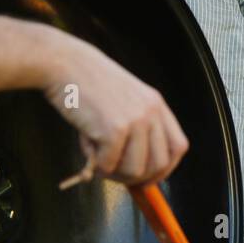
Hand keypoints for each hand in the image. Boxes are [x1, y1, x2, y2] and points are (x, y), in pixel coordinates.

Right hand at [41, 34, 189, 184]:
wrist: (66, 64)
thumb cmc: (89, 86)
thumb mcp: (126, 101)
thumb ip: (137, 130)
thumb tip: (139, 176)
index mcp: (157, 105)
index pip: (178, 147)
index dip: (165, 169)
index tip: (148, 178)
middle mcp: (151, 113)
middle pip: (159, 164)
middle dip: (137, 178)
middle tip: (115, 173)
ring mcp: (135, 121)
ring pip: (135, 170)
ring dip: (114, 173)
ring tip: (97, 156)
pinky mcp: (114, 130)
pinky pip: (109, 165)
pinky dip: (96, 165)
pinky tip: (87, 148)